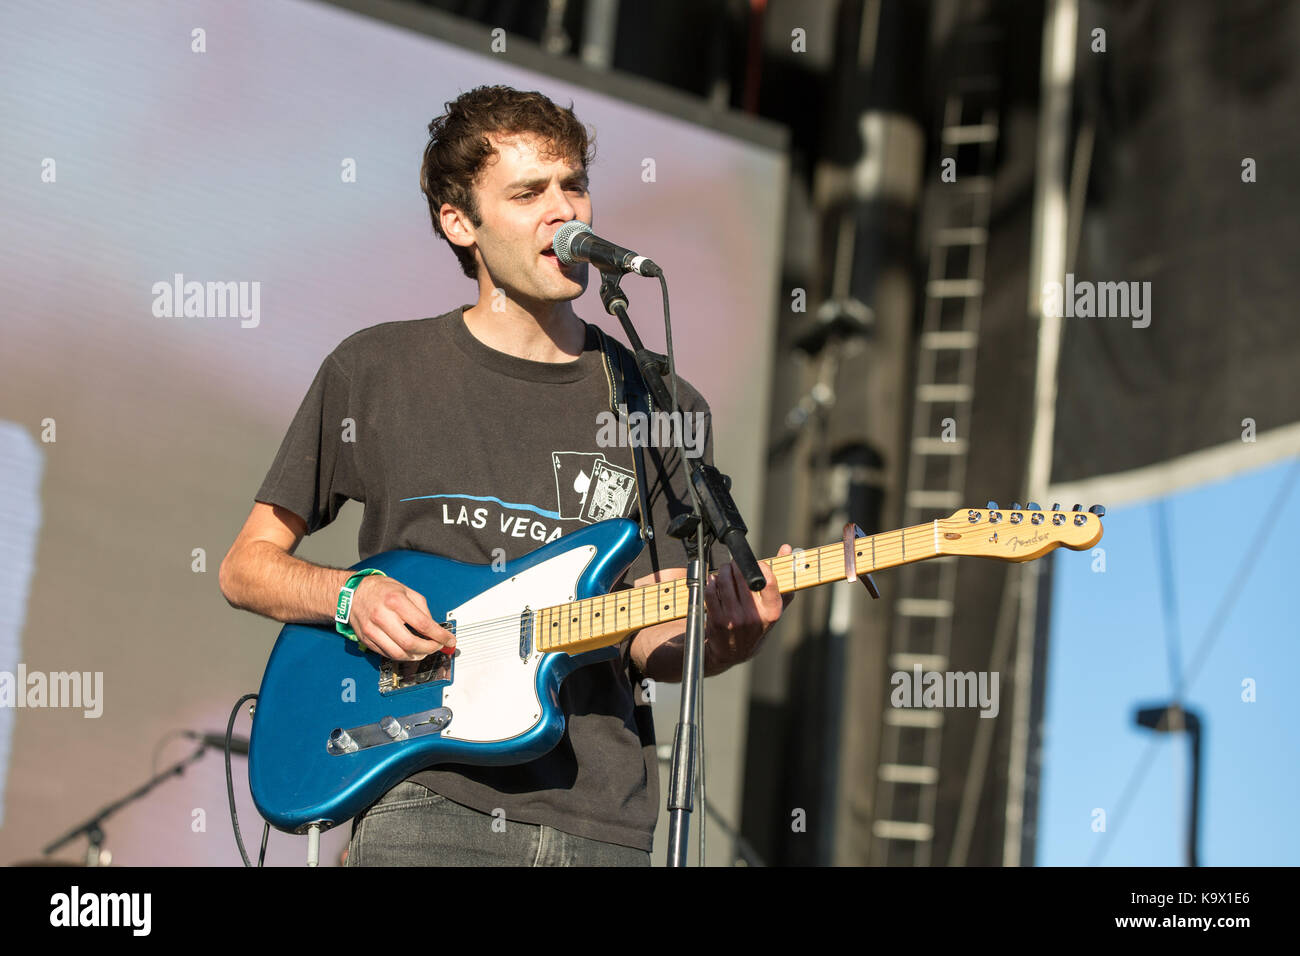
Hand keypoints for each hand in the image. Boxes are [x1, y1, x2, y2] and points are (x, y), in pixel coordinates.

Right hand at [348, 576, 455, 660]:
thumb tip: (434, 628)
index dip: (440, 636)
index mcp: (395, 601)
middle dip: (429, 649)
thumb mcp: (406, 591)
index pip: (423, 624)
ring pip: (398, 654)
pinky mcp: (367, 640)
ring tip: (424, 651)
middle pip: (411, 643)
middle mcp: (382, 616)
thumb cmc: (381, 590)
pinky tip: (409, 651)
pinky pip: (387, 654)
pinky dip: (402, 656)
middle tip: (437, 647)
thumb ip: (422, 609)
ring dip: (416, 656)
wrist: (353, 593)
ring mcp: (372, 630)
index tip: (449, 640)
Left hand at [703, 544, 793, 668]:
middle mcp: (754, 617)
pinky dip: (711, 582)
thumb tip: (787, 549)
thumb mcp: (774, 607)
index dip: (760, 566)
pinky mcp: (717, 621)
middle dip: (737, 565)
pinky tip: (715, 583)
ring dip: (723, 571)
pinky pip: (711, 591)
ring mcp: (734, 620)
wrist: (734, 652)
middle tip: (735, 565)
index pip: (768, 580)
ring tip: (725, 571)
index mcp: (772, 612)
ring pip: (724, 581)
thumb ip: (782, 578)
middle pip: (742, 576)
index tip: (756, 565)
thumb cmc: (757, 626)